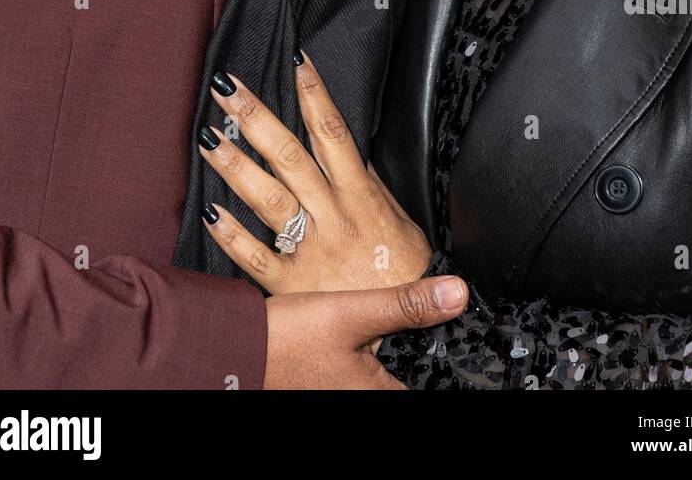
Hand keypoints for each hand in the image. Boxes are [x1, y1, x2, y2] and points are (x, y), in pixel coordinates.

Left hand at [198, 52, 432, 293]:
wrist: (406, 325)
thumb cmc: (401, 267)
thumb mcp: (396, 216)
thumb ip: (365, 182)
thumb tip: (344, 146)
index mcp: (360, 194)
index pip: (333, 132)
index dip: (314, 93)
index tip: (294, 59)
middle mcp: (332, 215)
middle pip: (289, 155)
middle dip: (256, 116)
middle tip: (227, 86)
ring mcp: (309, 248)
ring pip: (267, 198)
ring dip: (236, 165)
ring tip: (207, 137)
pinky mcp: (290, 284)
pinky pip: (254, 255)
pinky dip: (230, 234)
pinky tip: (209, 210)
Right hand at [263, 275, 467, 389]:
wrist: (234, 346)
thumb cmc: (286, 338)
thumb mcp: (351, 312)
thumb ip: (405, 305)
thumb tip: (457, 294)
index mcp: (377, 394)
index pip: (431, 380)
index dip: (444, 359)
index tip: (457, 340)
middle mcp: (362, 398)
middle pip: (408, 373)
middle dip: (419, 349)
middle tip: (431, 317)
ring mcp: (345, 390)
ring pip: (386, 370)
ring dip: (397, 347)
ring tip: (401, 321)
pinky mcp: (331, 379)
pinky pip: (367, 367)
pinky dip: (375, 347)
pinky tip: (371, 326)